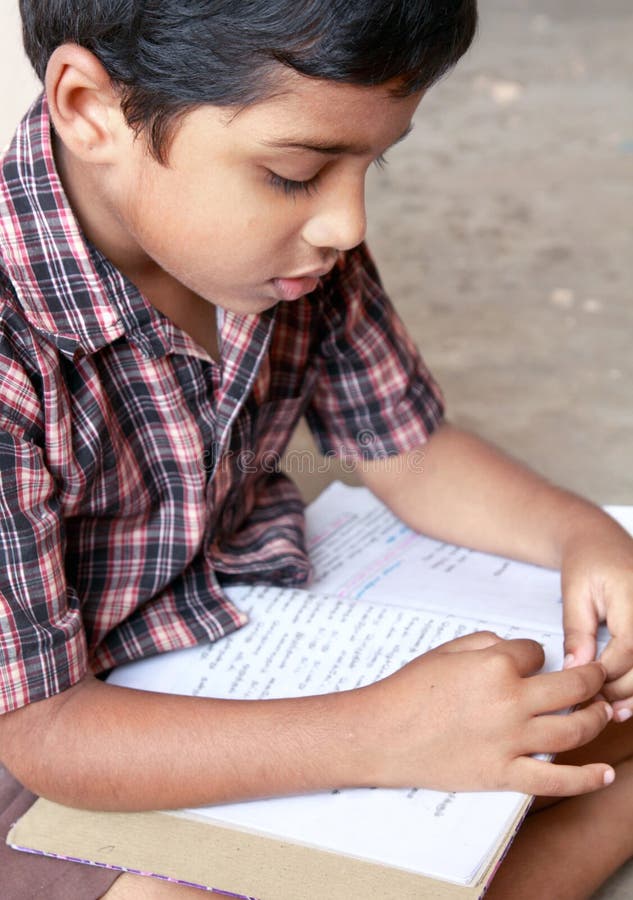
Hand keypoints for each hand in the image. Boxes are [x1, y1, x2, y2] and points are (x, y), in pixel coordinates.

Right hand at [355, 631, 612, 795]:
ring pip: (574, 731)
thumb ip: (487, 643)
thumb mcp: (447, 650)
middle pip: (572, 688)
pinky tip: (605, 773)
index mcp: (495, 665)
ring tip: (606, 712)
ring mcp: (510, 741)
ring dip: (597, 719)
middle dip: (592, 680)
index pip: (537, 653)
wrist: (382, 732)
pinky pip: (555, 781)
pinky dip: (586, 779)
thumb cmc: (409, 689)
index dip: (536, 654)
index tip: (529, 661)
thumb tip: (516, 650)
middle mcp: (511, 701)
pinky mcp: (503, 774)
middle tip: (599, 678)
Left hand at [560, 515, 632, 719]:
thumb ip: (577, 632)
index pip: (629, 646)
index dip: (607, 672)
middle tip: (593, 704)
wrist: (601, 542)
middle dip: (620, 688)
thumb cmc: (586, 562)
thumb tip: (577, 669)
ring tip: (611, 711)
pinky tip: (625, 700)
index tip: (582, 685)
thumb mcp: (574, 593)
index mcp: (632, 593)